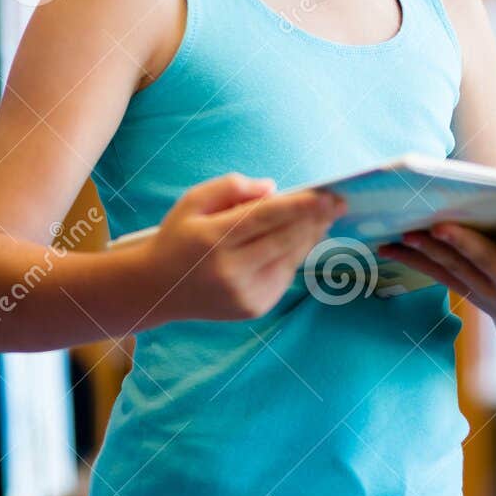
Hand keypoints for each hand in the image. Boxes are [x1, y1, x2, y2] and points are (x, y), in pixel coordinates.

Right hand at [148, 172, 345, 321]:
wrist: (158, 290)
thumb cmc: (178, 238)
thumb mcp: (192, 202)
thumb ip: (230, 188)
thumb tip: (273, 189)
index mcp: (213, 239)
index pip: (264, 218)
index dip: (299, 206)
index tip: (326, 195)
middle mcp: (230, 270)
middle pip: (284, 240)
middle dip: (315, 219)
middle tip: (338, 202)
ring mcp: (244, 293)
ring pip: (290, 258)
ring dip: (311, 236)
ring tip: (326, 216)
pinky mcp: (254, 307)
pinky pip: (284, 275)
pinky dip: (296, 254)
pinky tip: (304, 237)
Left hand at [377, 213, 495, 337]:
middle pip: (488, 264)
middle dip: (463, 244)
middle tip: (440, 224)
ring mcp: (489, 294)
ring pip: (457, 269)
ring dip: (428, 250)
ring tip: (403, 229)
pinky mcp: (469, 293)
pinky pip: (438, 275)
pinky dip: (413, 260)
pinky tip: (386, 245)